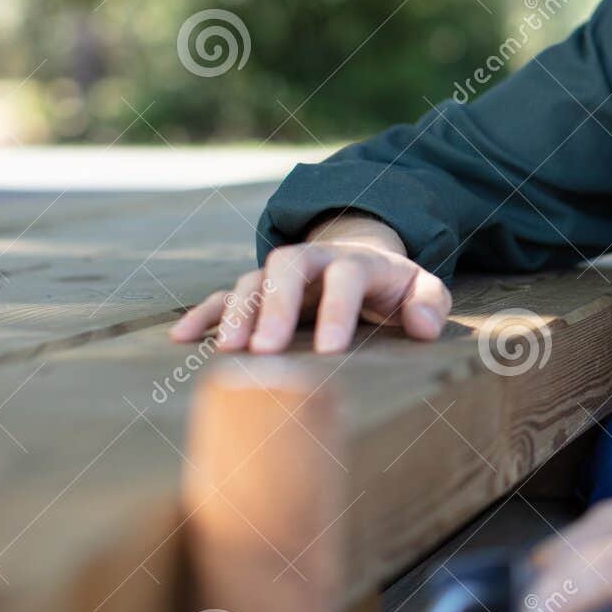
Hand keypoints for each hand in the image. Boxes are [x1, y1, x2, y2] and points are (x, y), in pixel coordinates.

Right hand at [168, 212, 452, 353]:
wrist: (362, 262)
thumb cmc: (394, 288)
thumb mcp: (422, 289)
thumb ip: (431, 303)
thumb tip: (424, 327)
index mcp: (355, 261)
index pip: (344, 277)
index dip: (336, 310)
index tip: (330, 350)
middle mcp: (311, 260)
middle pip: (287, 269)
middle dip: (275, 307)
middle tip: (267, 351)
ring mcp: (279, 275)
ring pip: (252, 281)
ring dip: (237, 313)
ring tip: (227, 351)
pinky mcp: (257, 291)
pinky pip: (222, 296)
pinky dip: (203, 314)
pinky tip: (181, 338)